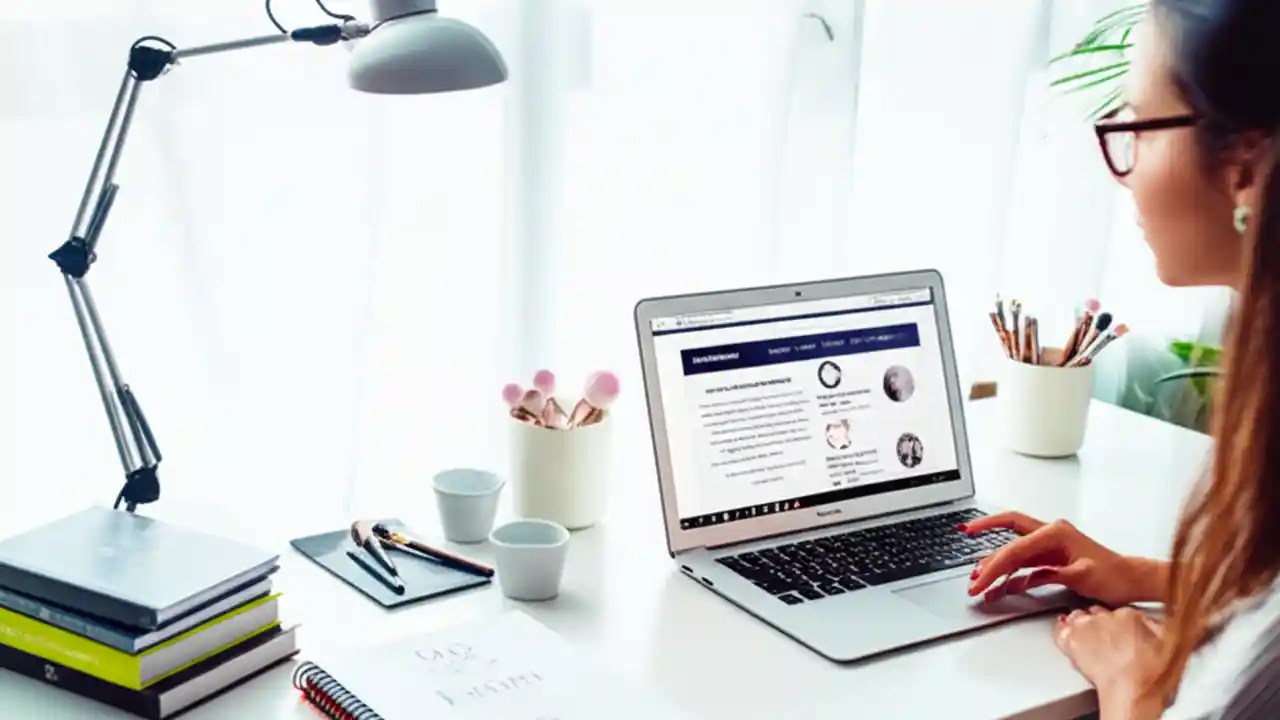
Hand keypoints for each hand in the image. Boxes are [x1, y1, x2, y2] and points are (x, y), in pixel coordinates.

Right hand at [962, 512, 1166, 605]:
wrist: (1132, 579)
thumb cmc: (1115, 575)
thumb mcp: (1082, 576)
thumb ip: (1051, 573)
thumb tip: (1025, 577)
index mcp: (1055, 532)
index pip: (1015, 547)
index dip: (994, 563)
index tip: (980, 577)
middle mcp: (1049, 534)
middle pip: (1007, 539)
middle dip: (986, 556)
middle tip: (972, 575)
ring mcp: (1049, 546)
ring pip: (1013, 552)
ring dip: (995, 567)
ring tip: (979, 582)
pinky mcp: (1050, 559)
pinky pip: (1023, 566)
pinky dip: (1010, 576)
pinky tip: (998, 588)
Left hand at [1056, 606, 1164, 718]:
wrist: (1133, 689)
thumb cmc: (1151, 674)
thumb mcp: (1165, 642)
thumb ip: (1155, 626)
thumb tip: (1152, 621)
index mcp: (1129, 614)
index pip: (1118, 612)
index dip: (1119, 623)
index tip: (1121, 632)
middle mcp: (1105, 616)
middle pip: (1096, 612)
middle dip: (1099, 623)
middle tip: (1105, 638)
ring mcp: (1085, 627)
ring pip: (1077, 617)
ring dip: (1079, 625)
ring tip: (1085, 637)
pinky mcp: (1071, 642)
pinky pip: (1059, 630)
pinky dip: (1060, 631)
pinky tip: (1063, 633)